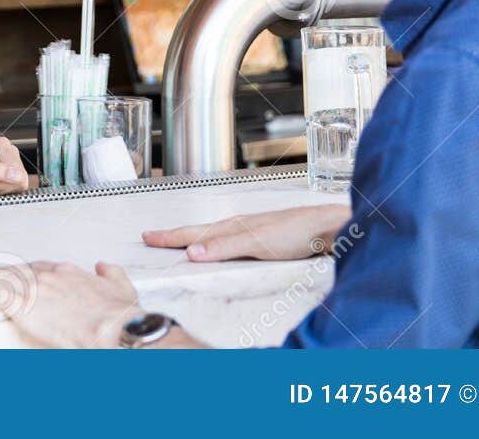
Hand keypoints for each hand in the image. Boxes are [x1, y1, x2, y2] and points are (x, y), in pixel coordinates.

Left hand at [0, 259, 140, 347]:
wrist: (114, 329)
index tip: (22, 274)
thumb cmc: (119, 315)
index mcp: (69, 273)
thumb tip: (104, 267)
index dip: (29, 271)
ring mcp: (34, 289)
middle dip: (4, 272)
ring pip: (3, 278)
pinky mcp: (23, 305)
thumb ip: (111, 274)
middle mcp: (49, 276)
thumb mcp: (122, 288)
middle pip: (19, 270)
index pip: (41, 267)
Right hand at [142, 204, 351, 260]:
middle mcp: (240, 227)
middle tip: (155, 238)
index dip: (170, 237)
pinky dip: (216, 247)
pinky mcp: (266, 243)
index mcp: (232, 226)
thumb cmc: (298, 231)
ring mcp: (253, 233)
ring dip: (196, 241)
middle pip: (200, 233)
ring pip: (215, 237)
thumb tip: (192, 252)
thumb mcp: (256, 242)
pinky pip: (230, 244)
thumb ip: (224, 247)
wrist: (330, 230)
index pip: (193, 233)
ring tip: (181, 244)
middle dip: (176, 236)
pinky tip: (221, 252)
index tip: (148, 237)